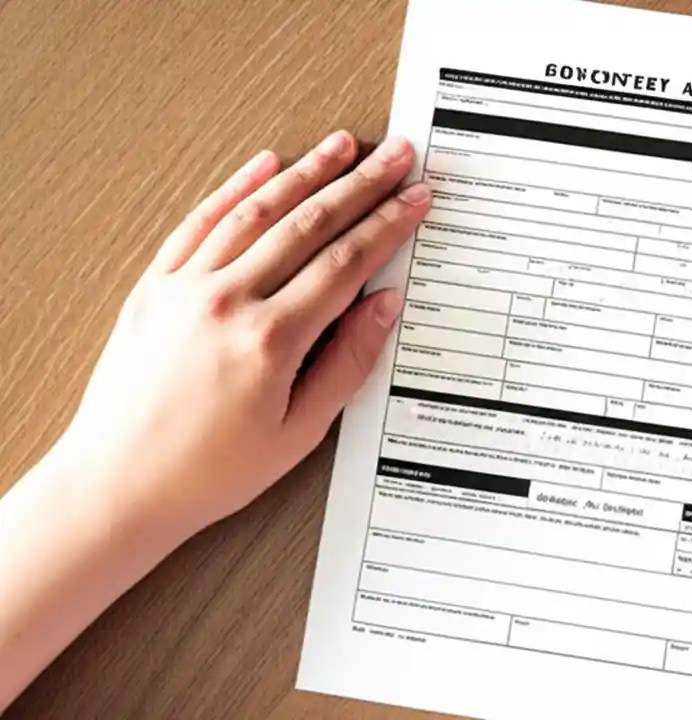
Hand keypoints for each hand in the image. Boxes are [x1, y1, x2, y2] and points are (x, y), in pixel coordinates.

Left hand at [52, 131, 430, 536]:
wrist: (119, 483)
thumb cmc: (207, 470)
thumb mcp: (299, 431)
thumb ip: (348, 362)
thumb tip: (384, 307)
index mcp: (270, 340)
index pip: (346, 263)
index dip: (388, 224)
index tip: (415, 199)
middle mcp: (227, 301)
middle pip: (309, 224)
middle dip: (361, 184)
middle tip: (395, 156)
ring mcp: (185, 287)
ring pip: (257, 210)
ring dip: (305, 172)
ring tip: (341, 146)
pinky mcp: (154, 286)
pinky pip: (200, 221)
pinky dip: (234, 187)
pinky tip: (263, 163)